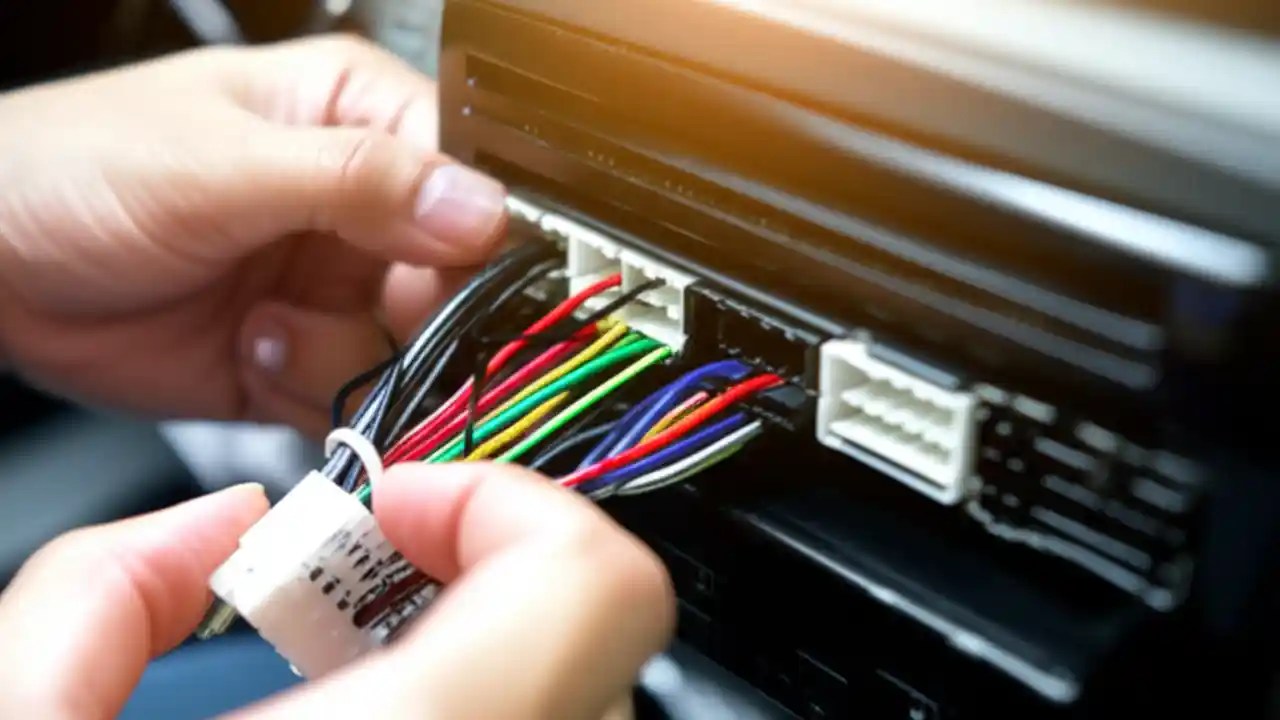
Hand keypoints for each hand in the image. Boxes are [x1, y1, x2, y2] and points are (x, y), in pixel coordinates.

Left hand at [0, 36, 506, 434]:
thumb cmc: (77, 169)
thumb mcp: (220, 163)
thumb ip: (357, 183)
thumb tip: (482, 210)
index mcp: (362, 120)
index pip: (472, 180)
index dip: (477, 237)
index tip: (447, 276)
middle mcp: (365, 209)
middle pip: (457, 281)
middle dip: (413, 318)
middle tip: (353, 317)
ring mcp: (336, 288)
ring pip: (414, 352)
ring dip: (342, 358)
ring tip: (264, 330)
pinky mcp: (305, 360)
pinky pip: (358, 401)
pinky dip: (311, 398)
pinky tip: (250, 357)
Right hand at [0, 463, 674, 717]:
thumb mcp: (22, 707)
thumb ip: (99, 588)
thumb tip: (212, 530)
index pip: (596, 577)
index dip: (503, 503)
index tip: (401, 510)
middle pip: (587, 622)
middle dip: (476, 559)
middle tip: (364, 575)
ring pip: (577, 689)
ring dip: (480, 634)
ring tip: (350, 658)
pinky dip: (482, 694)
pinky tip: (362, 713)